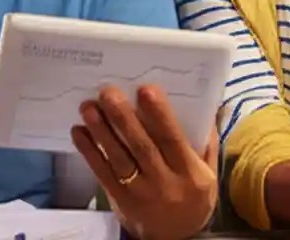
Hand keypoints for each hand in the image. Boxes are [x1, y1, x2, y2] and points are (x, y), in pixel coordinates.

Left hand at [70, 84, 217, 239]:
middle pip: (141, 146)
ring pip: (119, 159)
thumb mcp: (209, 173)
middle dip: (123, 117)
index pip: (173, 139)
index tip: (146, 89)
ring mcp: (140, 193)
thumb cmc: (194, 198)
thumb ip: (207, 141)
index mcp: (190, 173)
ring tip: (88, 107)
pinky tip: (80, 132)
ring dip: (101, 131)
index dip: (159, 114)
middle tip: (108, 92)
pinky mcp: (121, 200)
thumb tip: (207, 103)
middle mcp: (164, 183)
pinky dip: (90, 152)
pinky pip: (103, 173)